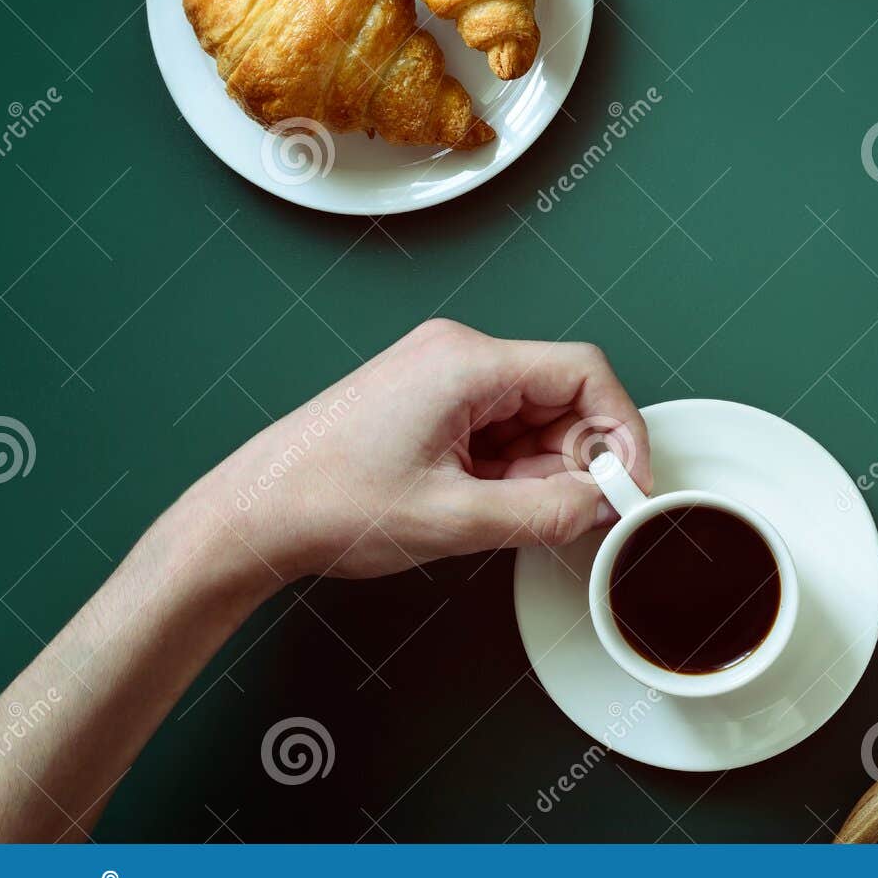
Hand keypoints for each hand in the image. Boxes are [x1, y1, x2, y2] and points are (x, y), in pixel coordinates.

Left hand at [182, 319, 650, 583]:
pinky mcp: (430, 404)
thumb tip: (602, 505)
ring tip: (512, 517)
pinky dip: (512, 470)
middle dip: (579, 457)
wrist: (250, 516)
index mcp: (466, 363)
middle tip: (573, 514)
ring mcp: (441, 378)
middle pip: (562, 395)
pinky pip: (500, 430)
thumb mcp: (453, 520)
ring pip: (533, 417)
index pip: (583, 372)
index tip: (627, 484)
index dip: (620, 429)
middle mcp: (457, 356)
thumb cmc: (327, 505)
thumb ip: (544, 512)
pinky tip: (490, 506)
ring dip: (542, 469)